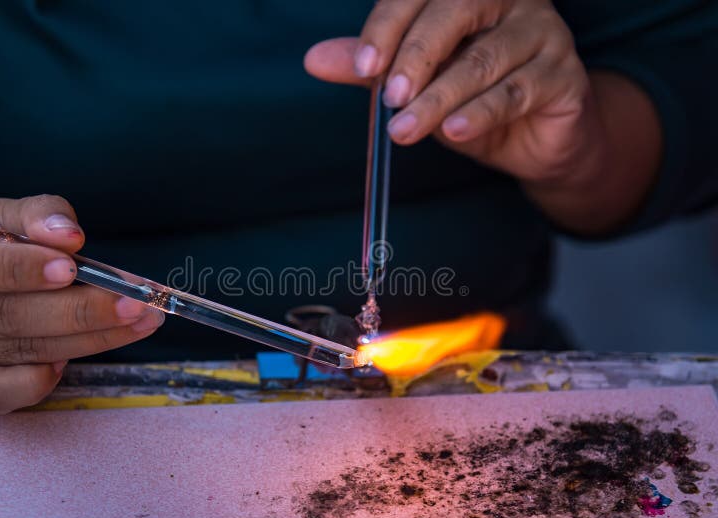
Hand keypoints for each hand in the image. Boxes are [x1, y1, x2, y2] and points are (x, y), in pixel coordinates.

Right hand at [0, 195, 164, 413]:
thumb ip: (35, 215)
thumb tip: (70, 236)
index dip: (18, 269)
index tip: (70, 266)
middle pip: (9, 317)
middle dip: (81, 311)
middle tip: (135, 303)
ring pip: (24, 350)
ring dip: (91, 339)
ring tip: (141, 321)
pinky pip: (2, 394)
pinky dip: (42, 381)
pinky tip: (76, 358)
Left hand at [305, 0, 597, 184]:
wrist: (536, 141)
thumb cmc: (474, 101)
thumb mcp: (418, 83)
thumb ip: (375, 67)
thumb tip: (316, 60)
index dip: (388, 26)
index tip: (363, 66)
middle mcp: (509, 0)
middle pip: (456, 11)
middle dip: (415, 54)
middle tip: (389, 96)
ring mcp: (543, 34)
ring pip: (484, 60)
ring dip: (439, 96)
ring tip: (405, 128)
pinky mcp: (564, 75)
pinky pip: (517, 92)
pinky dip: (481, 113)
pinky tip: (453, 130)